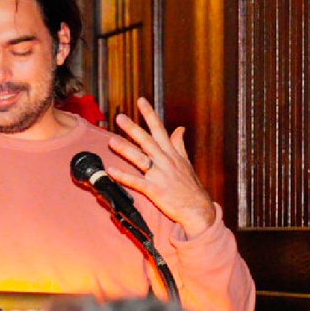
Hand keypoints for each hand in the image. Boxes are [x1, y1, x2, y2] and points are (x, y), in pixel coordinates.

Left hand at [106, 97, 214, 238]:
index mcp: (172, 154)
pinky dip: (123, 176)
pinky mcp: (156, 191)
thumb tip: (180, 129)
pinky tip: (112, 171)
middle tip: (119, 117)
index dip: (150, 114)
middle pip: (147, 141)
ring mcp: (160, 176)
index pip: (160, 130)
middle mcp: (165, 162)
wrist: (198, 209)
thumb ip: (179, 144)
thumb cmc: (191, 187)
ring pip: (140, 159)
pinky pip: (137, 182)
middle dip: (133, 128)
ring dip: (125, 149)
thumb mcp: (186, 162)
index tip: (141, 101)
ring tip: (111, 141)